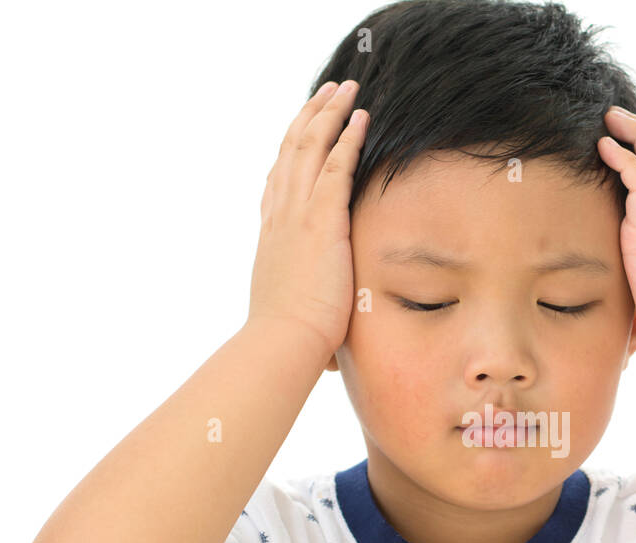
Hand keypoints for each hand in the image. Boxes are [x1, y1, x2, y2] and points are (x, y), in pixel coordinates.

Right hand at [246, 79, 367, 357]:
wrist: (282, 342)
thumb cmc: (290, 343)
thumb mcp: (297, 319)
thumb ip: (311, 321)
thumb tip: (324, 359)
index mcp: (273, 236)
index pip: (279, 182)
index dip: (291, 150)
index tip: (303, 130)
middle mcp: (279, 216)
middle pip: (291, 151)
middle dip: (309, 117)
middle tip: (327, 92)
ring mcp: (297, 214)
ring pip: (310, 147)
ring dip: (329, 114)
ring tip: (347, 89)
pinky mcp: (320, 219)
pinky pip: (335, 165)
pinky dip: (348, 137)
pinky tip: (362, 118)